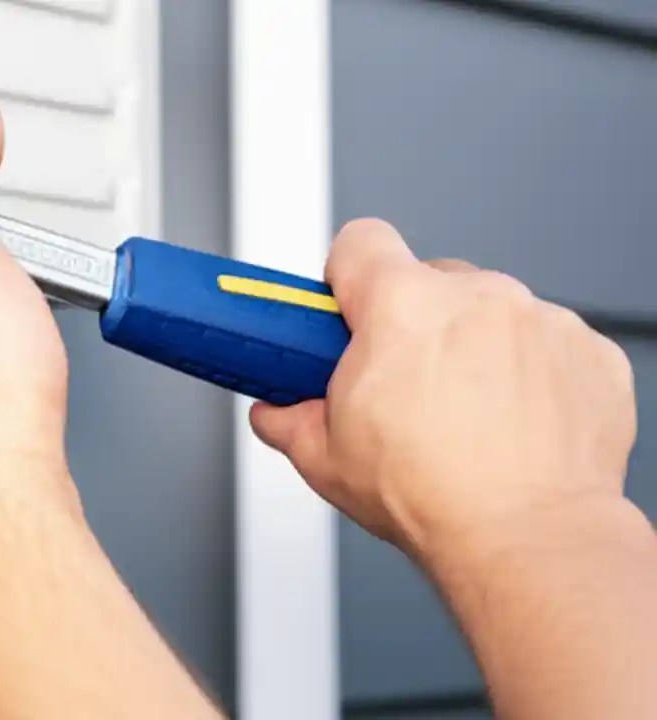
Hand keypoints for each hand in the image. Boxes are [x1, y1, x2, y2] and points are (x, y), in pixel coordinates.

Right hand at [251, 219, 637, 564]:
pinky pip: (548, 346)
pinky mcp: (589, 353)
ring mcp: (540, 320)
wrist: (526, 538)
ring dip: (475, 350)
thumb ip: (288, 419)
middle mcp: (476, 297)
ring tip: (464, 417)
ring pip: (492, 314)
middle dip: (413, 325)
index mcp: (401, 306)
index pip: (359, 242)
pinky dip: (532, 376)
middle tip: (402, 386)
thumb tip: (276, 412)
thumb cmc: (433, 497)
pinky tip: (514, 426)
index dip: (346, 276)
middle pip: (429, 282)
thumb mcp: (324, 460)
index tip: (345, 313)